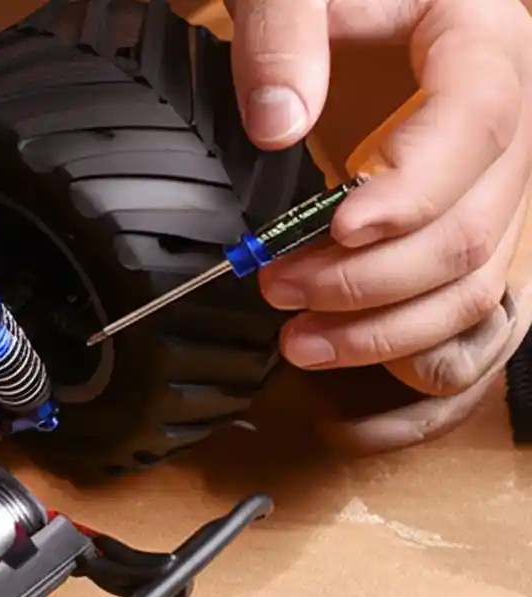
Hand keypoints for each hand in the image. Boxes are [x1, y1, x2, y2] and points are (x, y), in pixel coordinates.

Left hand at [227, 0, 531, 450]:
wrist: (368, 6)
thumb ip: (285, 33)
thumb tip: (278, 123)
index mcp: (487, 43)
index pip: (478, 123)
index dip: (412, 189)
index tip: (335, 227)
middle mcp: (514, 123)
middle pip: (474, 225)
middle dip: (370, 277)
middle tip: (277, 285)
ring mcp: (501, 188)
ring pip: (477, 286)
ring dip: (388, 332)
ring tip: (298, 341)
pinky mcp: (474, 231)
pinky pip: (479, 315)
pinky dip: (423, 358)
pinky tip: (357, 370)